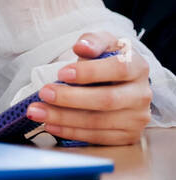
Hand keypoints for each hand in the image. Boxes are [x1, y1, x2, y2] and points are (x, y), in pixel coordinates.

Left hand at [27, 31, 152, 145]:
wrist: (118, 82)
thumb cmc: (107, 60)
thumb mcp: (101, 42)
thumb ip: (92, 41)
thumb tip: (82, 46)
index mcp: (138, 67)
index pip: (118, 69)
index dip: (89, 72)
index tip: (62, 73)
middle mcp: (141, 95)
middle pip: (107, 100)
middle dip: (70, 98)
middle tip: (44, 93)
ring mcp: (136, 118)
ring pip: (99, 122)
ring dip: (63, 118)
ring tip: (37, 112)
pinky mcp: (127, 136)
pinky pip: (97, 138)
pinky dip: (71, 132)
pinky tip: (51, 125)